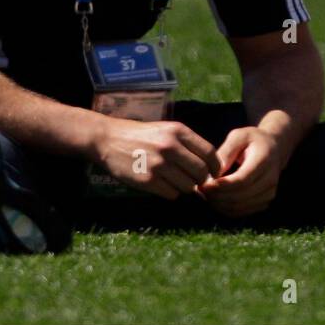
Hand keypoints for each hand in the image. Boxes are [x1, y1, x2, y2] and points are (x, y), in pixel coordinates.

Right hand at [94, 117, 222, 199]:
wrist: (108, 139)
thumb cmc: (142, 135)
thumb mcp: (167, 130)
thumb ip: (188, 145)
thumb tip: (211, 167)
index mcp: (178, 131)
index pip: (209, 153)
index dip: (215, 166)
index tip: (213, 173)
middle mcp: (170, 146)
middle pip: (201, 172)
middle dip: (201, 180)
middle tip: (195, 181)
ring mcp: (158, 164)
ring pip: (188, 186)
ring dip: (185, 188)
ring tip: (175, 181)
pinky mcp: (146, 180)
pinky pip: (172, 194)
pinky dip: (171, 193)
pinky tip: (162, 185)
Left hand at [197, 126, 284, 217]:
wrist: (274, 149)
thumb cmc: (252, 140)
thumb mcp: (239, 136)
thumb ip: (225, 152)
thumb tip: (213, 173)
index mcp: (264, 160)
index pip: (242, 180)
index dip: (221, 186)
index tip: (203, 184)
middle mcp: (270, 179)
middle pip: (239, 196)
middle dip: (216, 196)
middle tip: (200, 190)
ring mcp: (269, 193)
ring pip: (239, 207)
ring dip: (219, 204)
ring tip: (205, 194)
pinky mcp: (264, 202)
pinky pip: (242, 212)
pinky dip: (225, 209)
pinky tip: (215, 199)